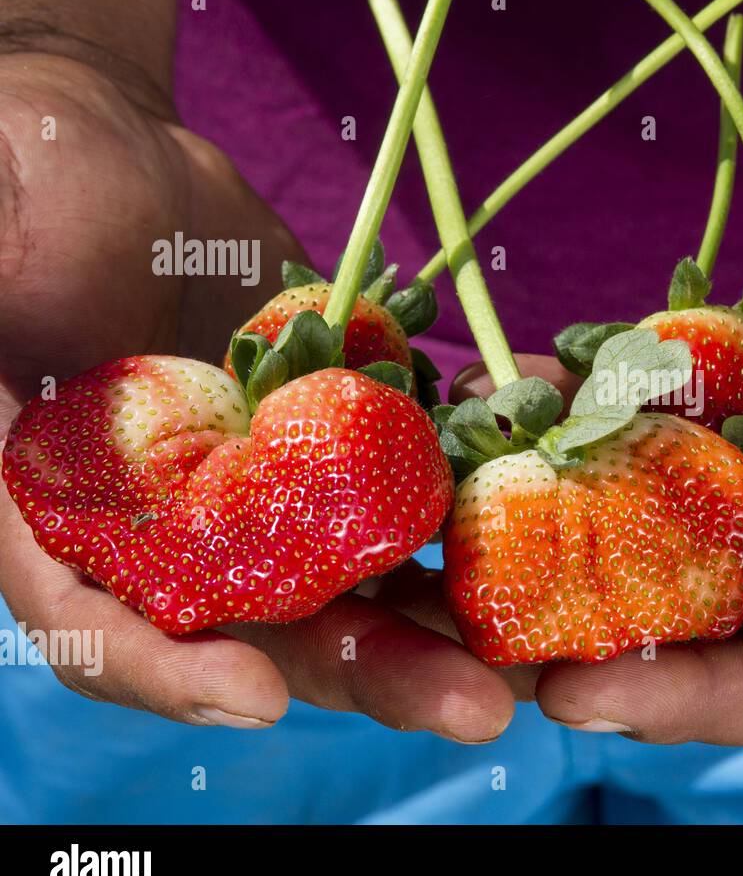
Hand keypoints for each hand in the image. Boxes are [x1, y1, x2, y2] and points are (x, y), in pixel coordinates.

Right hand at [0, 54, 515, 740]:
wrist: (131, 170)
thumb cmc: (31, 187)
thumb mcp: (5, 234)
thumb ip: (11, 290)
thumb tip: (9, 316)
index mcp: (67, 510)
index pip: (92, 618)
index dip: (164, 670)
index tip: (250, 695)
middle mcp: (177, 531)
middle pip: (266, 629)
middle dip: (369, 669)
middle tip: (473, 705)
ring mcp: (270, 499)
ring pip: (360, 583)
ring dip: (450, 625)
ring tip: (540, 659)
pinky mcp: (344, 451)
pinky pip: (412, 497)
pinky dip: (478, 520)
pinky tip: (555, 533)